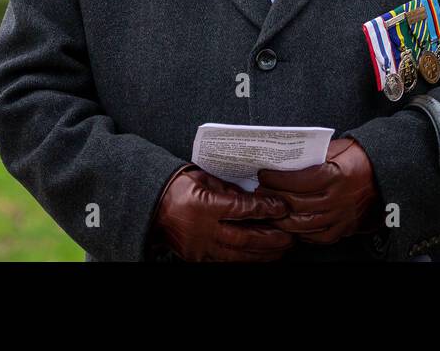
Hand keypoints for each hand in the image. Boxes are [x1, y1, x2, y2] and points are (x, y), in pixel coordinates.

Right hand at [151, 167, 295, 261]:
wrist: (149, 206)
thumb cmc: (177, 186)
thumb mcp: (203, 178)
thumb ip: (228, 189)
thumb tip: (253, 196)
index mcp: (205, 205)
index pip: (243, 209)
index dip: (265, 208)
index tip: (282, 207)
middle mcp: (204, 229)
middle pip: (245, 238)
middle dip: (271, 238)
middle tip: (290, 236)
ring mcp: (201, 247)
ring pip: (238, 255)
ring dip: (263, 254)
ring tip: (281, 250)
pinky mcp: (198, 257)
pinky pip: (226, 262)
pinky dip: (245, 261)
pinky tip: (260, 257)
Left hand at [255, 137, 380, 244]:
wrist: (383, 172)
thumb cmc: (358, 157)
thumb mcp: (334, 148)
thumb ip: (311, 156)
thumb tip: (283, 160)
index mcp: (334, 175)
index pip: (296, 181)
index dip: (276, 179)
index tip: (264, 175)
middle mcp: (337, 198)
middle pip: (295, 203)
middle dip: (274, 198)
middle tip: (262, 191)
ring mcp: (340, 215)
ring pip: (303, 224)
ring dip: (282, 218)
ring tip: (271, 209)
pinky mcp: (344, 227)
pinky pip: (318, 236)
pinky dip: (302, 232)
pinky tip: (292, 224)